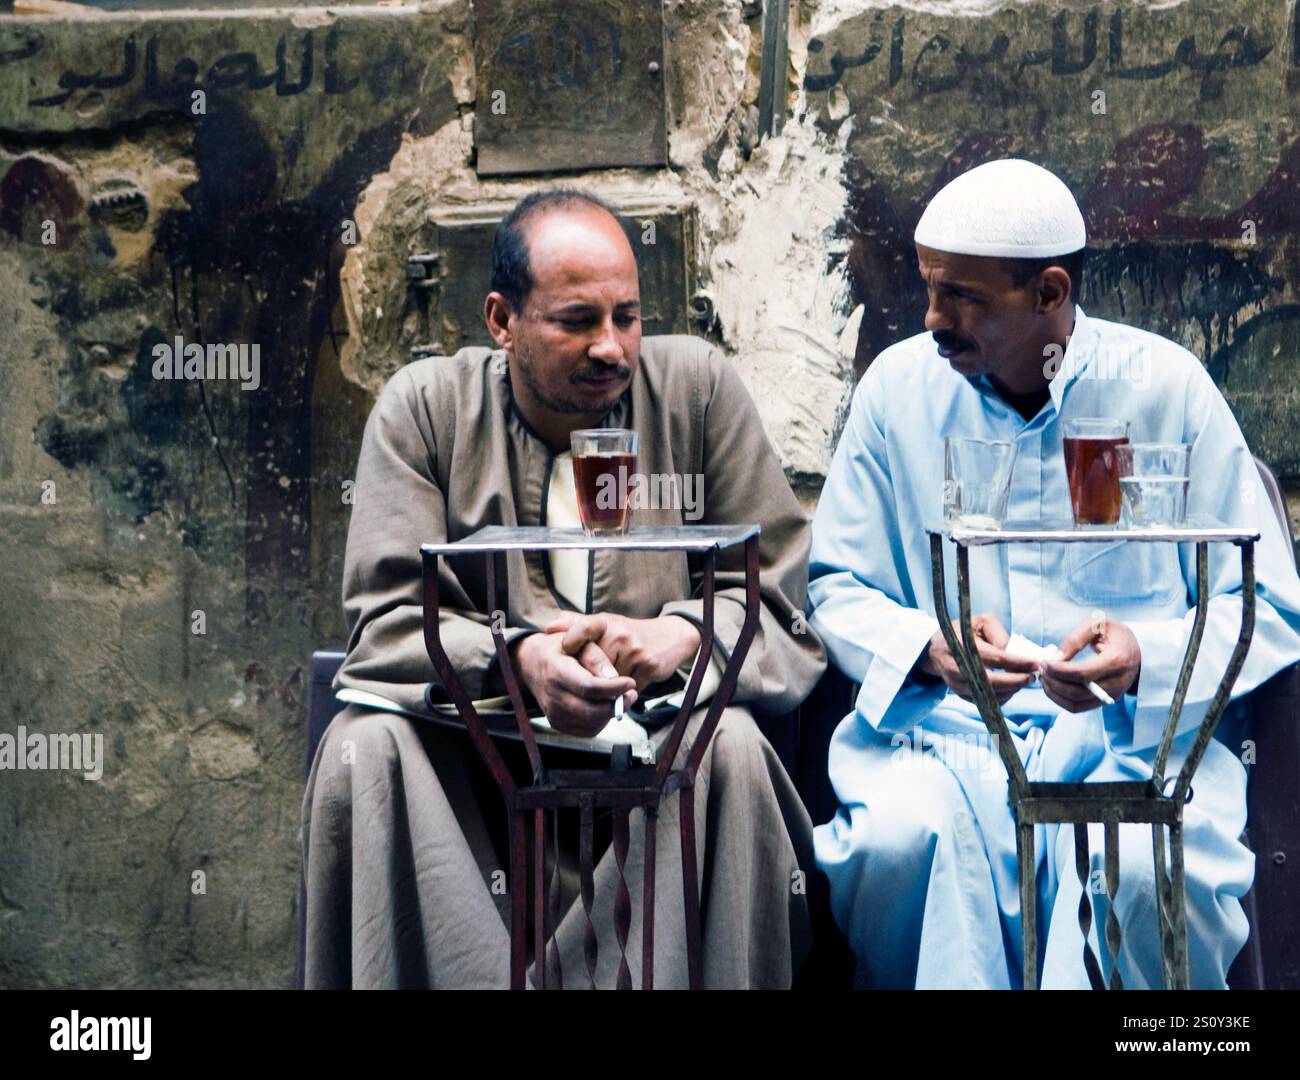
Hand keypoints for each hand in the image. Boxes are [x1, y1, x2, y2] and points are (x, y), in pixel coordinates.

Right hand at [508, 631, 637, 737]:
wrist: (532, 663)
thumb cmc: (558, 648)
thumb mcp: (575, 640)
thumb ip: (595, 656)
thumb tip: (614, 677)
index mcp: (555, 671)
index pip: (588, 686)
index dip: (613, 688)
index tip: (630, 682)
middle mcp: (552, 695)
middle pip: (591, 711)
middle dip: (617, 705)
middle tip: (632, 694)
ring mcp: (553, 713)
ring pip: (592, 723)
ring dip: (611, 713)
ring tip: (621, 697)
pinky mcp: (558, 723)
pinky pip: (587, 729)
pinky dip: (601, 720)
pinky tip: (605, 705)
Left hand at [544, 612, 701, 692]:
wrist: (670, 637)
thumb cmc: (630, 634)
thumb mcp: (605, 624)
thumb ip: (576, 625)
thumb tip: (549, 626)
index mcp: (606, 622)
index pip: (581, 628)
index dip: (570, 641)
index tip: (565, 653)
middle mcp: (619, 634)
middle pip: (593, 665)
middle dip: (590, 676)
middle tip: (585, 682)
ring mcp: (635, 650)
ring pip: (610, 681)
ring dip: (609, 688)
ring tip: (610, 684)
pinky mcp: (649, 666)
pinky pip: (628, 689)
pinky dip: (625, 692)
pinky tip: (627, 687)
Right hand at [919, 613, 1038, 704]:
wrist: (936, 650)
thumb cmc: (962, 632)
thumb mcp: (980, 622)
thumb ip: (999, 634)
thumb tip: (1013, 653)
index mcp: (961, 646)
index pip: (995, 658)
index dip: (1018, 662)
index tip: (1036, 663)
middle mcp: (956, 668)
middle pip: (992, 682)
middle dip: (1017, 681)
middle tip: (1033, 677)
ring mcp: (957, 685)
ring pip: (991, 695)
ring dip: (1012, 689)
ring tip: (1023, 679)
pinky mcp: (961, 695)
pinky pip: (987, 701)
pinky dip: (1003, 696)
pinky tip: (1010, 685)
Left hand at [1041, 616, 1140, 712]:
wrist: (1138, 651)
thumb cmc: (1115, 635)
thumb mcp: (1098, 625)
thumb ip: (1076, 639)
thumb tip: (1056, 658)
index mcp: (1117, 661)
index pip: (1083, 674)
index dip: (1059, 671)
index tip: (1044, 662)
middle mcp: (1117, 682)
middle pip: (1077, 692)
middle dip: (1054, 682)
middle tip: (1041, 669)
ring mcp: (1111, 695)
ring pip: (1076, 703)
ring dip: (1054, 693)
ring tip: (1044, 678)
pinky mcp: (1105, 701)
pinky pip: (1079, 707)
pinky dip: (1061, 700)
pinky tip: (1053, 686)